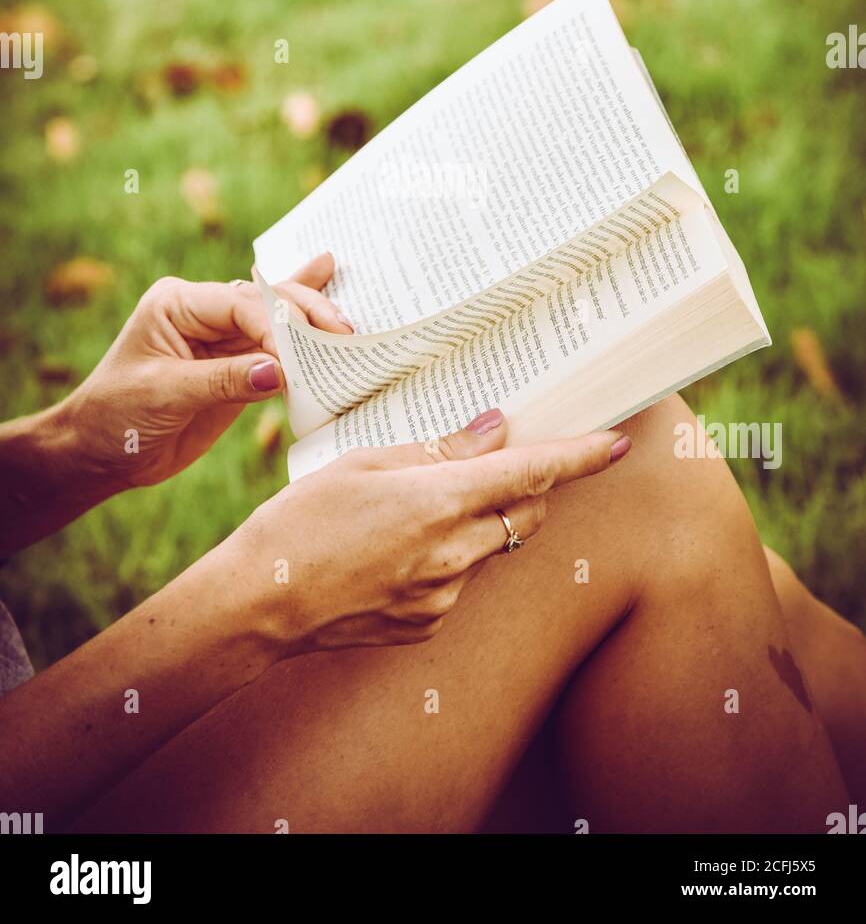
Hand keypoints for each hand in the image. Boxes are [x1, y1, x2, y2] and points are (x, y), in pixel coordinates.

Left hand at [60, 252, 349, 489]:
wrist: (100, 454)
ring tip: (348, 327)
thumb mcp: (165, 396)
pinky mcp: (236, 365)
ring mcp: (221, 338)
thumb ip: (223, 381)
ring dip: (311, 324)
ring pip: (276, 319)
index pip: (239, 304)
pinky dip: (302, 327)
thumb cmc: (116, 418)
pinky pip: (274, 345)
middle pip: (265, 302)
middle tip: (343, 332)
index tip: (302, 357)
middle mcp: (203, 312)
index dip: (276, 326)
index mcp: (177, 305)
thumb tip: (280, 372)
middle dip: (304, 316)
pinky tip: (326, 276)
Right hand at [230, 409, 631, 652]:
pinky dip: (451, 555)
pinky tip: (399, 548)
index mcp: (440, 501)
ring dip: (483, 520)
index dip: (580, 456)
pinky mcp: (429, 623)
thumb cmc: (302, 521)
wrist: (260, 603)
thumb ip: (439, 450)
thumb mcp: (365, 464)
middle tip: (500, 459)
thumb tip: (495, 431)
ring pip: (494, 546)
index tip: (615, 441)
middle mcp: (455, 554)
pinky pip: (462, 579)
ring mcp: (445, 596)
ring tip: (424, 506)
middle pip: (525, 511)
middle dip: (528, 483)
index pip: (532, 473)